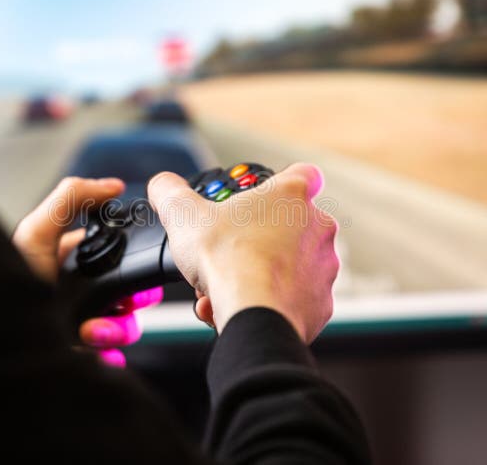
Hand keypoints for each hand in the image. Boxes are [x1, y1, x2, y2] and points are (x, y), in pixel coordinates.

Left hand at [13, 177, 162, 366]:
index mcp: (67, 261)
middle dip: (131, 301)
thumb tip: (113, 186)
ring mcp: (77, 326)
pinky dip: (110, 356)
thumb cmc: (3, 286)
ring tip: (93, 333)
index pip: (114, 256)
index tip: (144, 269)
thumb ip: (72, 198)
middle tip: (126, 304)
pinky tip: (100, 354)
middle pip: (125, 293)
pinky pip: (109, 357)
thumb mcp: (35, 233)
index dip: (134, 261)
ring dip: (117, 330)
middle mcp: (75, 293)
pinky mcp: (78, 355)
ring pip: (122, 327)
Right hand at [148, 163, 338, 343]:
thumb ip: (170, 191)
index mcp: (292, 195)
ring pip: (290, 266)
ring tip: (226, 286)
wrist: (253, 312)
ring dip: (259, 274)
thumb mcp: (184, 214)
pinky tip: (240, 306)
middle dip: (259, 240)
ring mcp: (325, 267)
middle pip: (291, 226)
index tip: (266, 195)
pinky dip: (269, 302)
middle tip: (229, 253)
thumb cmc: (227, 259)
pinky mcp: (322, 303)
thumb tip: (162, 185)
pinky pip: (294, 299)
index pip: (305, 174)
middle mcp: (318, 227)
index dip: (284, 182)